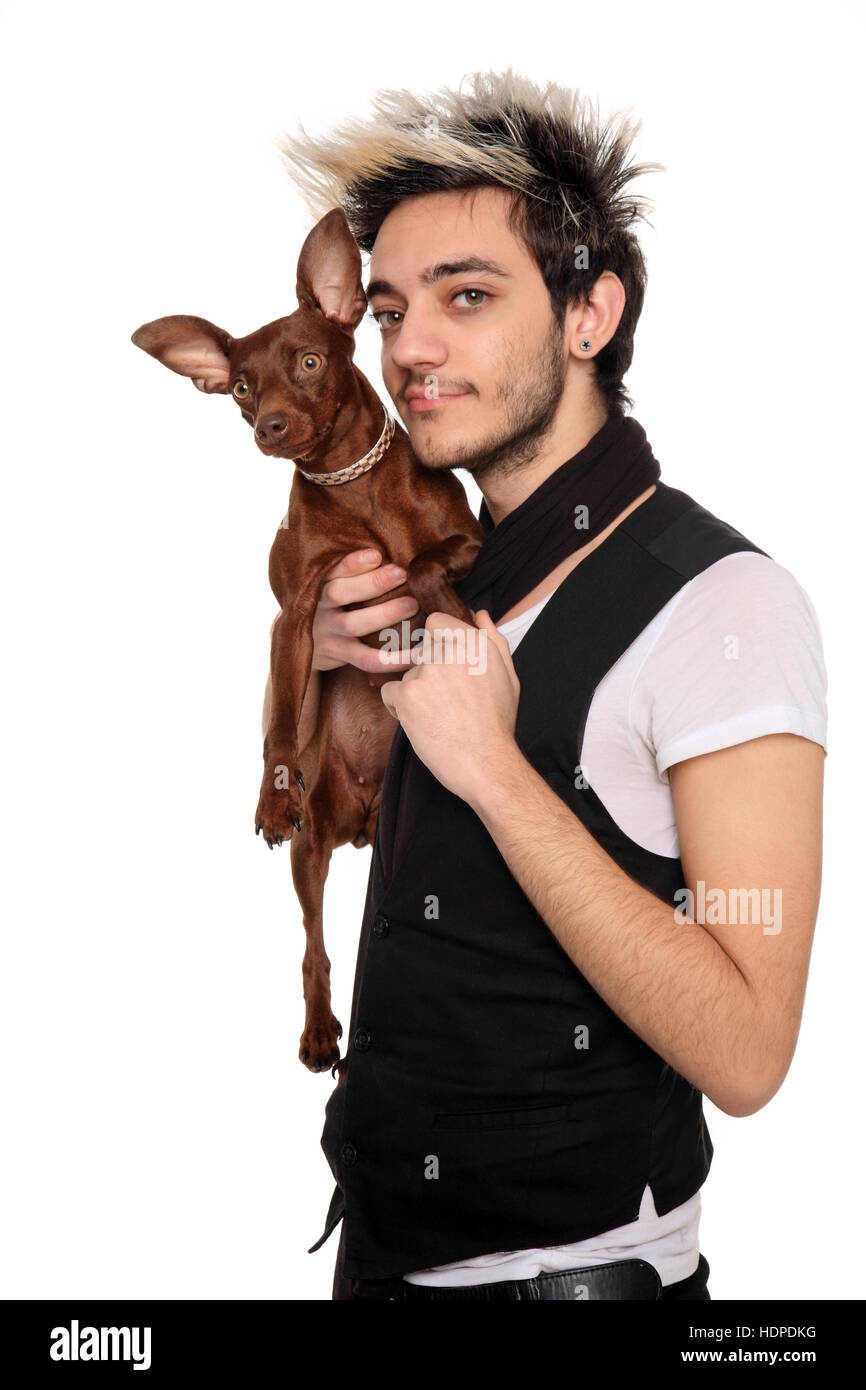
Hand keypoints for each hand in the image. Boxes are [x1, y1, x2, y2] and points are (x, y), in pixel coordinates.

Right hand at [311, 549, 419, 672]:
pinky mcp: (339, 656)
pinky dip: (393, 659)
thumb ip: (352, 571)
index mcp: (318, 584)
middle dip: (372, 583)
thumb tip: (389, 553)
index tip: (376, 555)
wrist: (304, 642)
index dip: (352, 564)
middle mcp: (319, 608)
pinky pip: (367, 660)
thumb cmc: (332, 604)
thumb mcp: (331, 583)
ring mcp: (327, 634)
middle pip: (339, 593)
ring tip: (412, 604)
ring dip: (385, 614)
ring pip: (353, 625)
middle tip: (402, 573)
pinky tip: (416, 653)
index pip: (331, 570)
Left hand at [380, 609, 521, 806]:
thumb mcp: (507, 676)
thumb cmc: (497, 724)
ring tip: (440, 717)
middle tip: (448, 703)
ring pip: (408, 674)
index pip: (436, 623)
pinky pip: (390, 693)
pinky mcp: (409, 694)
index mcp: (475, 642)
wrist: (486, 763)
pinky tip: (422, 724)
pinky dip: (400, 709)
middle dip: (429, 674)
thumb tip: (480, 615)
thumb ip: (493, 640)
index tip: (447, 670)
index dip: (437, 646)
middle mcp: (451, 650)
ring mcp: (428, 671)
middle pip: (421, 653)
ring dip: (417, 693)